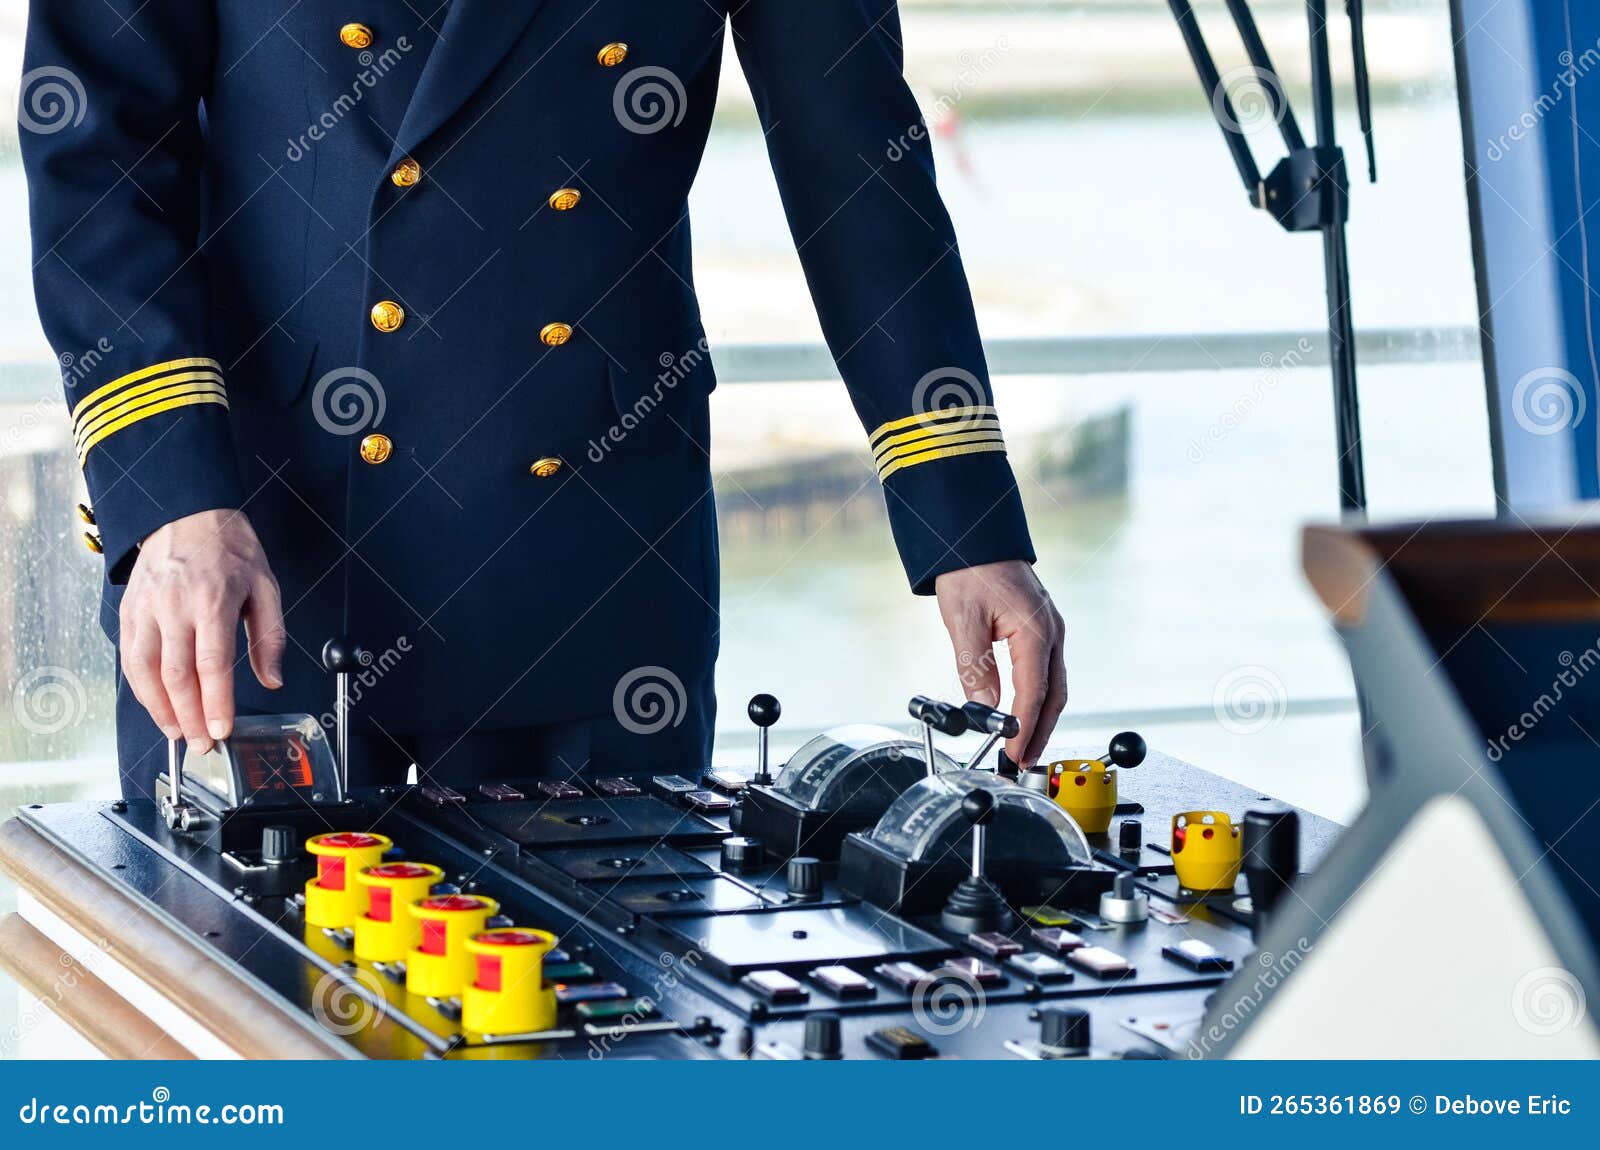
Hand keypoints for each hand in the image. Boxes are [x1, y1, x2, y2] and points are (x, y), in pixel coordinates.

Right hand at [120, 509, 284, 750]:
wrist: (186, 513)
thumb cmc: (229, 549)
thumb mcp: (265, 586)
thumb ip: (270, 637)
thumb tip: (272, 680)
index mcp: (212, 600)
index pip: (212, 664)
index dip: (216, 703)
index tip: (221, 730)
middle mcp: (174, 606)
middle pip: (176, 675)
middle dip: (188, 717)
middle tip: (201, 744)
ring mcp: (146, 609)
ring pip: (145, 670)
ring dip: (159, 709)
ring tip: (177, 732)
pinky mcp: (129, 611)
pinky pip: (129, 658)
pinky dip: (141, 688)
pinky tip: (156, 705)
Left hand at [935, 560, 1066, 766]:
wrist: (975, 534)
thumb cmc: (969, 569)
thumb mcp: (963, 620)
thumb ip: (974, 666)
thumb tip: (982, 707)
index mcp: (1036, 630)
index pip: (1034, 692)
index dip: (1025, 728)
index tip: (1013, 753)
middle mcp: (1052, 632)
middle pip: (1054, 695)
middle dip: (1040, 732)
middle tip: (1023, 761)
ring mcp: (1051, 630)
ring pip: (1054, 685)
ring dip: (1042, 718)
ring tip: (1025, 746)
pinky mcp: (1042, 628)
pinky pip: (1048, 671)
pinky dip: (1040, 698)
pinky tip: (1027, 712)